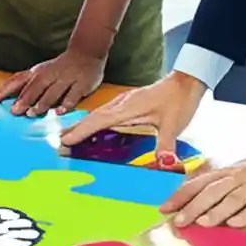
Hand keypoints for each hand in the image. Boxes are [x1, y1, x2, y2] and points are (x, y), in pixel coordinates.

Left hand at [0, 48, 105, 116]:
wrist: (86, 53)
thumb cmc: (58, 68)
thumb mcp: (40, 73)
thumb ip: (25, 85)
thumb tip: (4, 98)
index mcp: (38, 72)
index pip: (18, 80)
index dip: (5, 89)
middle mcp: (50, 74)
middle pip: (35, 86)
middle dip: (25, 98)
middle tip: (15, 111)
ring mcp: (66, 78)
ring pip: (53, 91)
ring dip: (42, 102)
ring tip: (33, 113)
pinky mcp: (82, 83)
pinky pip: (73, 94)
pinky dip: (66, 103)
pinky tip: (59, 111)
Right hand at [59, 71, 205, 157]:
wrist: (186, 82)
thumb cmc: (179, 100)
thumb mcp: (174, 124)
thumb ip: (166, 144)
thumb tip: (164, 163)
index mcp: (128, 108)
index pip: (99, 120)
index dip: (81, 131)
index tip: (65, 140)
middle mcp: (121, 104)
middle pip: (93, 117)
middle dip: (75, 130)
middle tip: (59, 145)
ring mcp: (124, 103)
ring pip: (97, 115)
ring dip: (82, 126)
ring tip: (68, 138)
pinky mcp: (128, 104)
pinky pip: (105, 115)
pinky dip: (94, 123)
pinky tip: (91, 130)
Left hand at [162, 138, 245, 228]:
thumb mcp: (239, 171)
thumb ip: (221, 185)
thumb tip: (198, 202)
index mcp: (227, 173)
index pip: (198, 184)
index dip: (180, 196)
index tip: (163, 208)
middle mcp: (238, 178)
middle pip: (211, 192)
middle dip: (193, 207)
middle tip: (178, 221)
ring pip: (232, 198)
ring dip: (216, 211)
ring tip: (201, 223)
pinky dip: (245, 214)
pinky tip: (235, 224)